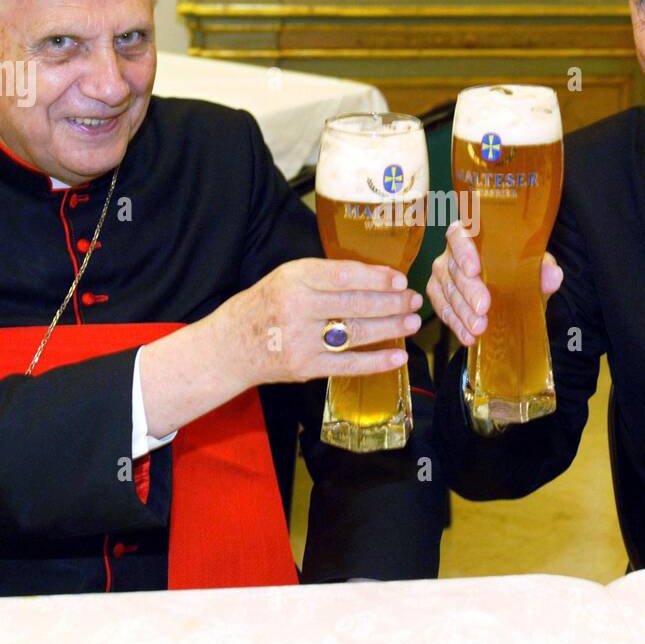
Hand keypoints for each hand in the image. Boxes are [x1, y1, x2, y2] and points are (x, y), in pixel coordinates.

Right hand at [214, 257, 421, 386]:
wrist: (230, 347)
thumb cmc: (264, 306)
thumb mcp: (287, 277)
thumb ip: (324, 276)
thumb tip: (375, 277)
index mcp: (294, 278)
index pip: (344, 275)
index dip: (377, 277)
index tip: (399, 278)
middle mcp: (298, 307)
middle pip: (356, 304)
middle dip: (392, 302)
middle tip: (414, 299)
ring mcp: (302, 340)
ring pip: (357, 333)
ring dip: (391, 327)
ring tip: (413, 321)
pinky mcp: (306, 367)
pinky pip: (349, 364)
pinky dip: (377, 361)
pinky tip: (399, 355)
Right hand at [426, 220, 562, 345]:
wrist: (513, 292)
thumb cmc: (518, 272)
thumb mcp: (532, 270)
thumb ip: (541, 269)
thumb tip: (553, 275)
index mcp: (473, 234)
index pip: (459, 235)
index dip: (464, 251)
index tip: (475, 270)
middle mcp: (453, 251)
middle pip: (453, 268)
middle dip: (468, 290)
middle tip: (483, 308)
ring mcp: (443, 273)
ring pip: (447, 291)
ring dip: (462, 312)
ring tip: (479, 328)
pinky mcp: (439, 294)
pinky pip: (442, 309)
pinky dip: (456, 324)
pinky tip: (468, 337)